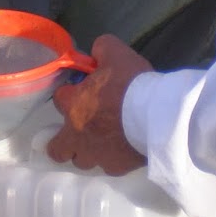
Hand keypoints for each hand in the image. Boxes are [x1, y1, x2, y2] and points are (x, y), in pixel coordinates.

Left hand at [46, 34, 150, 174]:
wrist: (157, 116)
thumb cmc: (131, 84)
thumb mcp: (115, 52)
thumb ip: (101, 48)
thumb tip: (96, 52)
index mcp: (72, 105)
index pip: (58, 99)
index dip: (70, 94)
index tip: (83, 91)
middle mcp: (77, 135)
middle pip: (58, 149)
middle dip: (65, 141)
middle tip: (81, 130)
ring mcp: (96, 155)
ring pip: (82, 161)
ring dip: (88, 152)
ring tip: (103, 142)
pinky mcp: (116, 168)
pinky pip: (108, 167)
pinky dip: (113, 159)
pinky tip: (123, 150)